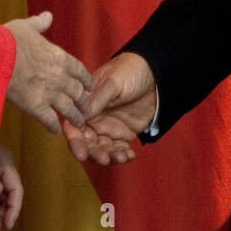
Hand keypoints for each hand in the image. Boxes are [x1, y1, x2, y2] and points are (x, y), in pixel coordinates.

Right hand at [4, 12, 93, 132]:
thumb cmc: (10, 39)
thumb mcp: (28, 26)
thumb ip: (40, 23)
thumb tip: (48, 16)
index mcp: (59, 57)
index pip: (79, 70)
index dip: (86, 80)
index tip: (90, 86)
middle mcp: (59, 76)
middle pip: (78, 92)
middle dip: (84, 102)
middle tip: (88, 110)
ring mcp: (50, 93)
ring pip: (68, 108)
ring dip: (75, 117)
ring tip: (79, 123)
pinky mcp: (36, 106)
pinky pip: (50, 120)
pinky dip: (54, 126)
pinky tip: (55, 130)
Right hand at [63, 51, 156, 165]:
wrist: (155, 73)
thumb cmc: (130, 71)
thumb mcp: (114, 82)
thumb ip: (99, 98)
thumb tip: (84, 114)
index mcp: (86, 104)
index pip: (74, 126)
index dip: (75, 141)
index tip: (81, 155)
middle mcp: (93, 119)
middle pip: (87, 142)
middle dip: (94, 154)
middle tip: (104, 159)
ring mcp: (108, 127)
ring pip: (103, 149)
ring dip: (110, 157)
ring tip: (122, 158)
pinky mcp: (122, 134)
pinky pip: (119, 149)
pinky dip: (123, 155)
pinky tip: (130, 156)